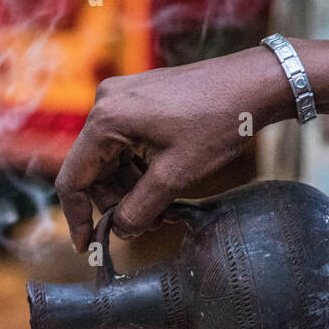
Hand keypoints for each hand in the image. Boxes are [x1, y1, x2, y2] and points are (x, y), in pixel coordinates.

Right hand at [55, 46, 291, 249]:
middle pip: (93, 171)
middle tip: (146, 224)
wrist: (255, 83)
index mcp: (106, 120)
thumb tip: (120, 232)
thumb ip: (139, 211)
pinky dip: (140, 169)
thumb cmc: (218, 122)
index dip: (78, 217)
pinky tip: (164, 183)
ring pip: (111, 160)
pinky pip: (126, 144)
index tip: (87, 245)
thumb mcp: (175, 177)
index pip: (73, 180)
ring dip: (131, 189)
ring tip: (163, 207)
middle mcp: (106, 103)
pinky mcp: (138, 99)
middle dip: (116, 203)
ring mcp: (122, 98)